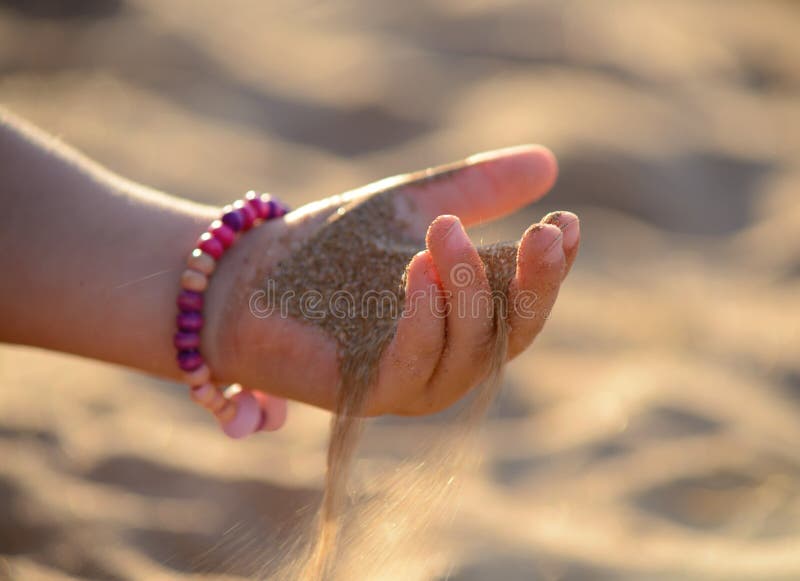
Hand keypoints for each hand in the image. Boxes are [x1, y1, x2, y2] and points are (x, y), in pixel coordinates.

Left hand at [203, 145, 578, 421]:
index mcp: (466, 319)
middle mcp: (449, 358)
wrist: (245, 276)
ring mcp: (412, 382)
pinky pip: (413, 365)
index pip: (526, 303)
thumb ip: (474, 190)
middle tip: (543, 233)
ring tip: (446, 229)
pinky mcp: (368, 393)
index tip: (566, 221)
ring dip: (468, 290)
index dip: (553, 269)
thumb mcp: (410, 206)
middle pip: (514, 335)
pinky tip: (417, 267)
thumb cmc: (328, 247)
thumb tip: (547, 163)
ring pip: (470, 352)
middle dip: (534, 285)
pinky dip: (424, 318)